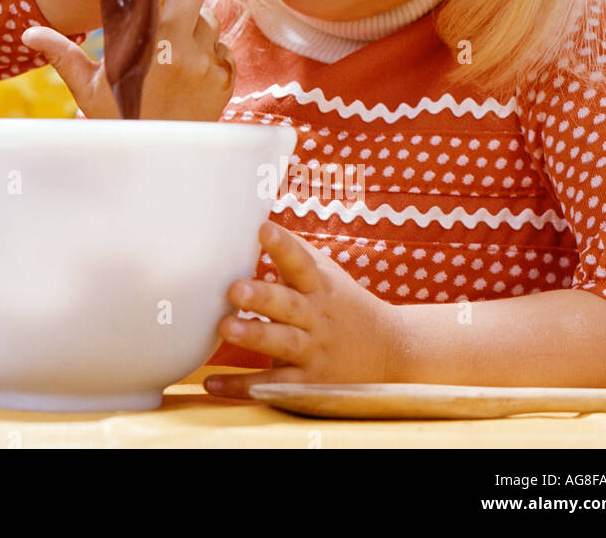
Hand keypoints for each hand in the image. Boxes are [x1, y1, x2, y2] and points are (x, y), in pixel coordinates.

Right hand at [21, 0, 235, 119]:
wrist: (155, 166)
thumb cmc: (117, 122)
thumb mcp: (88, 90)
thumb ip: (63, 55)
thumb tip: (29, 34)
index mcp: (146, 46)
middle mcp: (181, 51)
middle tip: (165, 11)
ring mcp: (207, 66)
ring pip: (211, 19)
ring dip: (196, 24)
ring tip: (175, 44)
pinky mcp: (225, 82)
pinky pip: (223, 48)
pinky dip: (210, 52)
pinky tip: (189, 69)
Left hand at [204, 221, 401, 398]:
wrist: (393, 353)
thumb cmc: (344, 306)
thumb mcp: (327, 276)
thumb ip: (295, 252)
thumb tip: (258, 218)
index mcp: (318, 287)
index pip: (301, 263)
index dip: (283, 246)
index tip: (263, 228)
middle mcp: (316, 318)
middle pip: (290, 305)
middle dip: (263, 296)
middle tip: (234, 288)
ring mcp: (314, 352)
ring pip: (283, 343)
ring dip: (253, 336)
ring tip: (224, 327)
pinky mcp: (309, 385)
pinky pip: (273, 386)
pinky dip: (243, 387)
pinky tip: (213, 384)